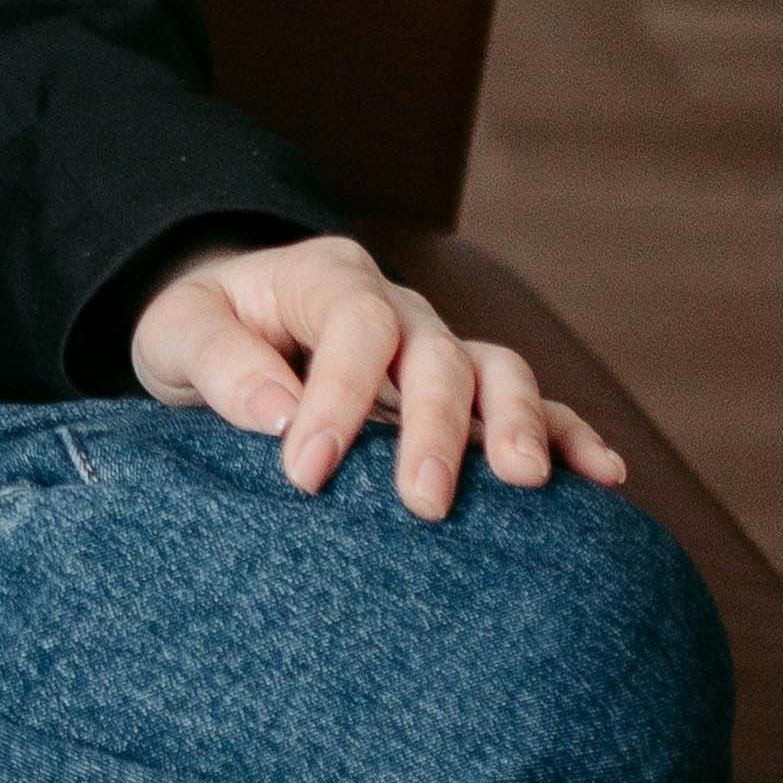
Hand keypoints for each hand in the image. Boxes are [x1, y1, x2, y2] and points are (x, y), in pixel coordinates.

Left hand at [128, 233, 628, 520]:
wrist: (228, 322)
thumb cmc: (204, 328)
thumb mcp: (178, 331)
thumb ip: (219, 363)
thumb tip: (276, 415)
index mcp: (324, 279)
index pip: (354, 325)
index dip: (338, 397)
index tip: (305, 472)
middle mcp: (396, 306)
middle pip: (438, 352)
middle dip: (435, 427)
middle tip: (423, 503)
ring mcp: (438, 346)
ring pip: (498, 371)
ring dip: (517, 424)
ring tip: (525, 483)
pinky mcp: (465, 393)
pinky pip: (530, 405)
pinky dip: (568, 435)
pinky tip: (604, 476)